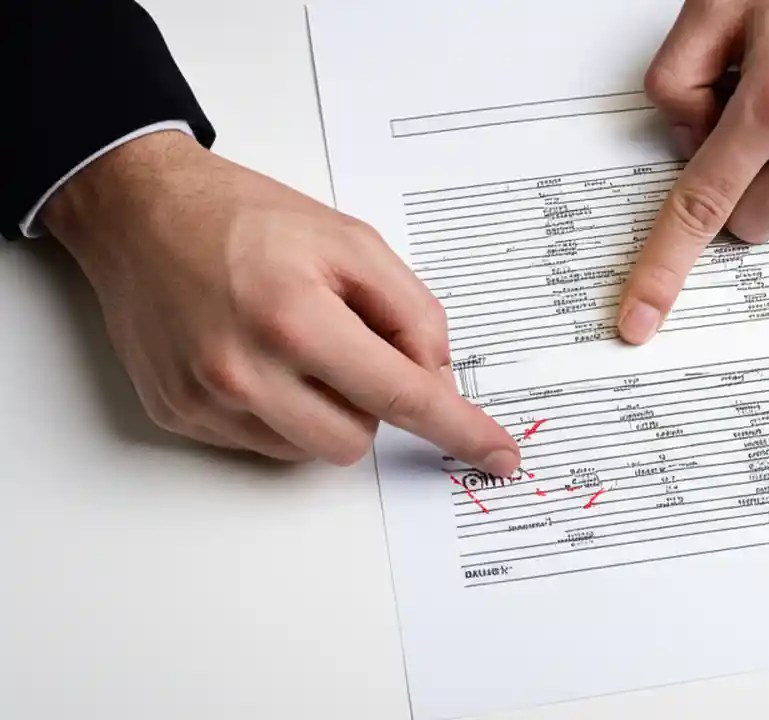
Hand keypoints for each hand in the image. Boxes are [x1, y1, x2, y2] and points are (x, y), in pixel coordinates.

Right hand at [43, 131, 519, 474]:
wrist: (139, 212)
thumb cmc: (244, 218)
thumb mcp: (350, 240)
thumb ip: (411, 310)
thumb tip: (437, 374)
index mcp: (296, 317)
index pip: (402, 396)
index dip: (460, 430)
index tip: (500, 456)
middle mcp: (245, 371)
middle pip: (358, 440)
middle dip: (370, 401)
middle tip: (346, 343)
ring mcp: (206, 402)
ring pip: (311, 451)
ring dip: (325, 410)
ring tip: (293, 345)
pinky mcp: (179, 417)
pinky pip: (263, 444)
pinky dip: (280, 412)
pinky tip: (257, 359)